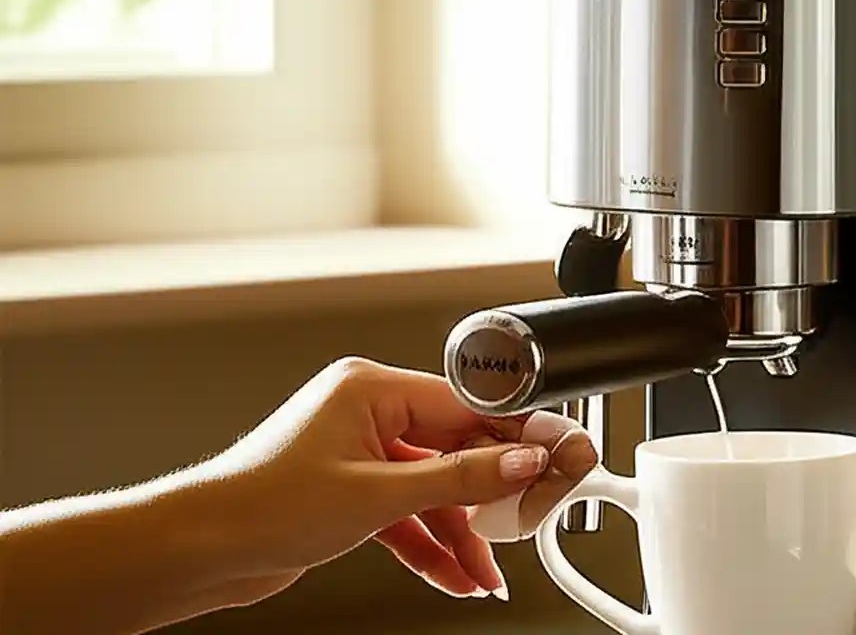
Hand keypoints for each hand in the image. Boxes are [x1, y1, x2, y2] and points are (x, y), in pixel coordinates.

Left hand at [191, 356, 598, 603]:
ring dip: (461, 533)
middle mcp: (367, 413)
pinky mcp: (352, 491)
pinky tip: (454, 574)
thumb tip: (519, 461)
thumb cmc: (259, 504)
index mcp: (370, 388)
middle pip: (455, 450)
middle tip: (527, 520)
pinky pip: (408, 512)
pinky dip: (430, 544)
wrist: (198, 550)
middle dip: (488, 498)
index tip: (551, 458)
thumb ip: (459, 479)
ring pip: (434, 489)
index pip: (464, 405)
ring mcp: (359, 453)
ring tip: (487, 570)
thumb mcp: (377, 494)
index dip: (512, 437)